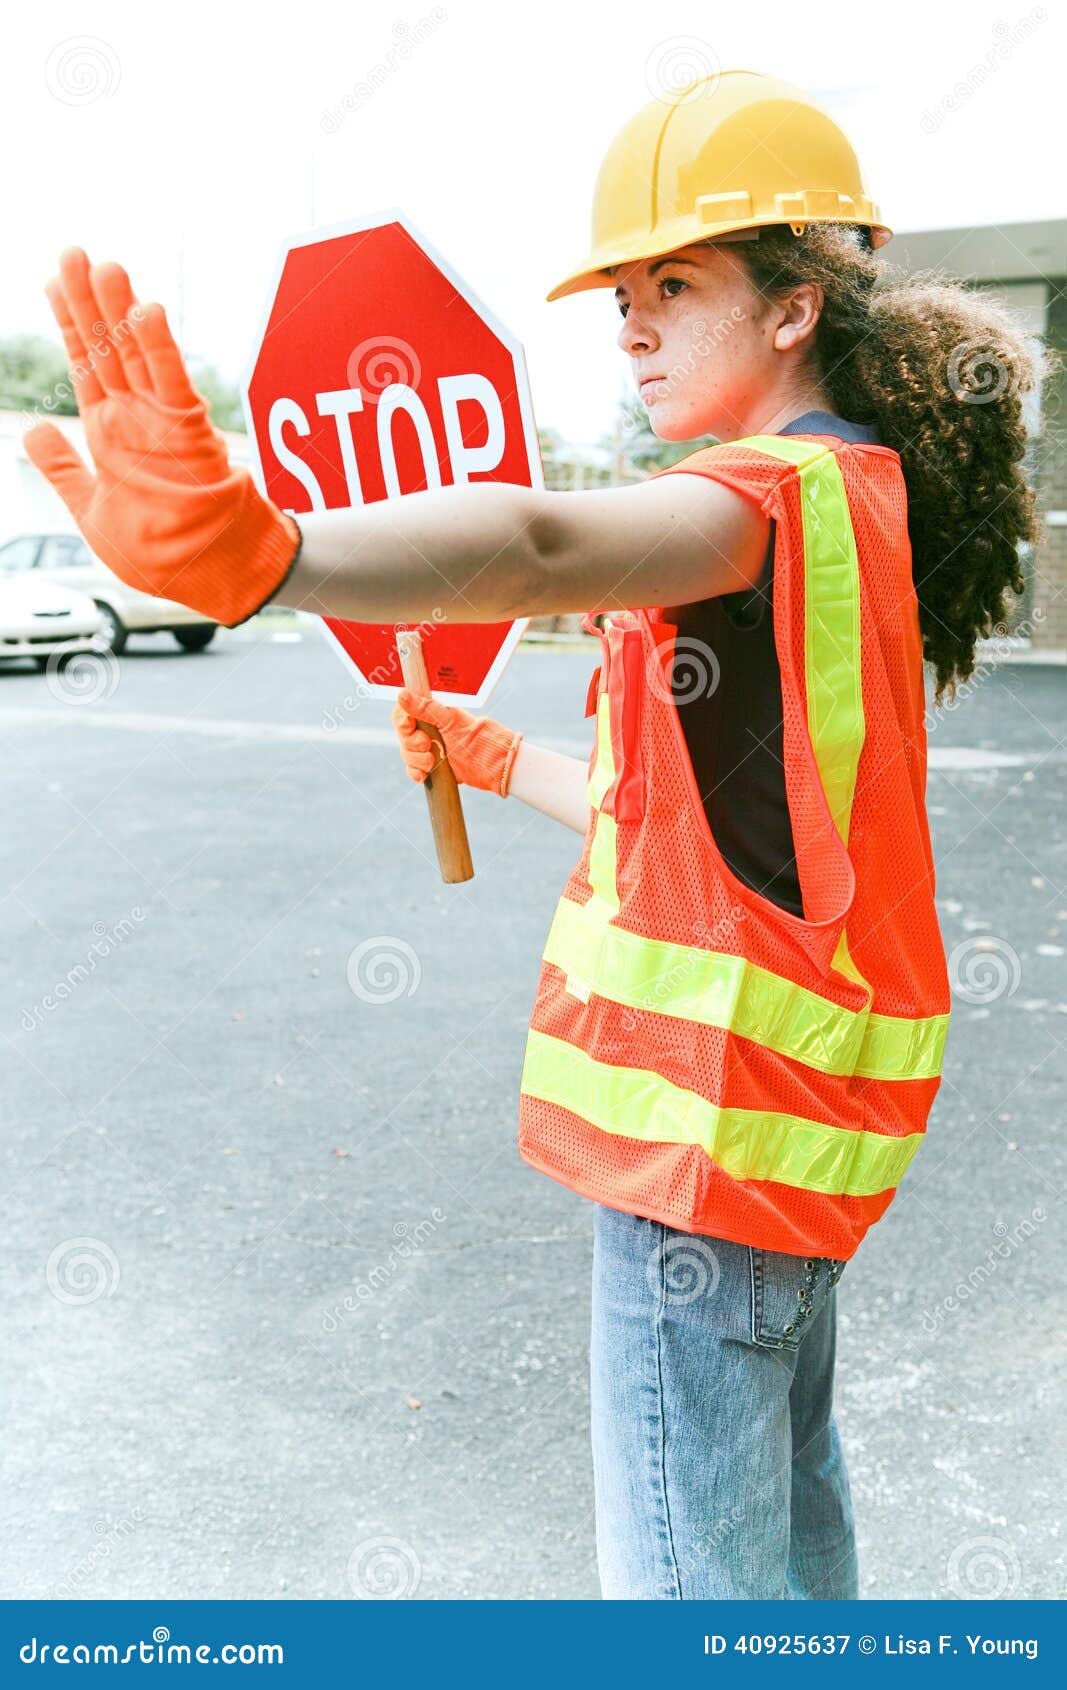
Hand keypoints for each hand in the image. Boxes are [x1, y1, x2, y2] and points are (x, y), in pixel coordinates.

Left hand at [21, 247, 300, 627]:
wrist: (210, 575)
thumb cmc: (161, 553)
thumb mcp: (92, 513)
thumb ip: (63, 471)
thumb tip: (31, 431)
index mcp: (110, 434)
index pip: (84, 365)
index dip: (69, 323)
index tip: (54, 281)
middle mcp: (135, 418)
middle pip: (105, 348)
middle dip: (88, 300)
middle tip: (70, 251)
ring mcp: (161, 422)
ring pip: (134, 354)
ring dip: (118, 310)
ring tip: (102, 265)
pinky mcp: (188, 434)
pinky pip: (171, 382)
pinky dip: (158, 348)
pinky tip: (145, 311)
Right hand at [391, 687, 522, 796]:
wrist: (494, 764)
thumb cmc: (477, 737)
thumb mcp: (450, 720)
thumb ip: (425, 708)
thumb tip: (402, 694)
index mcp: (431, 713)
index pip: (403, 713)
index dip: (401, 720)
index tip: (408, 725)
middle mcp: (427, 729)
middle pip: (403, 735)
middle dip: (411, 742)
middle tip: (426, 745)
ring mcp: (428, 749)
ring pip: (407, 753)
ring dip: (414, 759)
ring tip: (431, 762)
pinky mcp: (432, 767)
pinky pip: (413, 770)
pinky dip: (415, 773)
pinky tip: (424, 775)